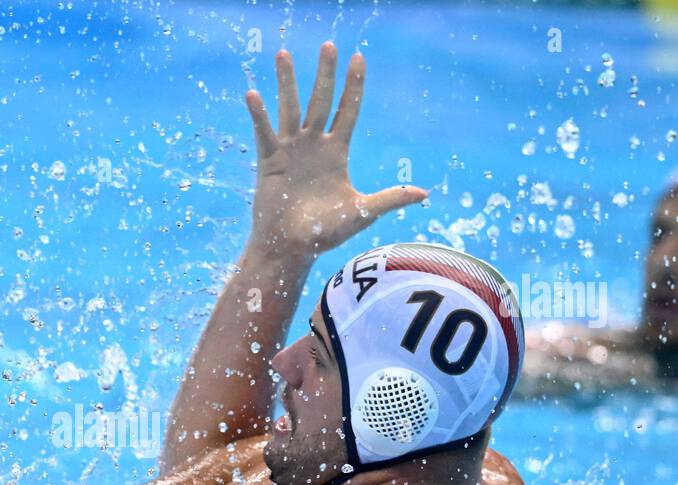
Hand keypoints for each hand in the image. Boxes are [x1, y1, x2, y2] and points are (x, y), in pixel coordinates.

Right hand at [245, 44, 426, 257]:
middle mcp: (313, 145)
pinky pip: (264, 132)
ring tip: (284, 54)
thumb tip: (424, 193)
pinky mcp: (269, 161)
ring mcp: (290, 150)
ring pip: (290, 108)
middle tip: (328, 45)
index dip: (354, 85)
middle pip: (321, 100)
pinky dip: (258, 115)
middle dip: (325, 73)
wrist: (292, 248)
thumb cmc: (326, 233)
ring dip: (287, 82)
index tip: (358, 57)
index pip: (348, 110)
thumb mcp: (363, 212)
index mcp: (336, 152)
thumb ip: (390, 198)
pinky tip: (253, 94)